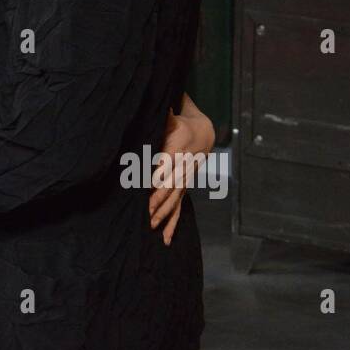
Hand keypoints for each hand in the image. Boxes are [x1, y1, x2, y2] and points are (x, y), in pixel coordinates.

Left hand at [149, 92, 213, 245]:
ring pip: (175, 199)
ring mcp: (185, 179)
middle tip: (145, 216)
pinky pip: (180, 207)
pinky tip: (166, 238)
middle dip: (157, 202)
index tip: (145, 191)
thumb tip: (149, 110)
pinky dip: (173, 223)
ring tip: (151, 228)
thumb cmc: (180, 121)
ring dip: (163, 215)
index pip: (165, 166)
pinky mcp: (184, 187)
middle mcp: (183, 166)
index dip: (156, 180)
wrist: (204, 131)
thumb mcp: (171, 114)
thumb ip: (161, 115)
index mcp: (177, 147)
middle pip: (169, 186)